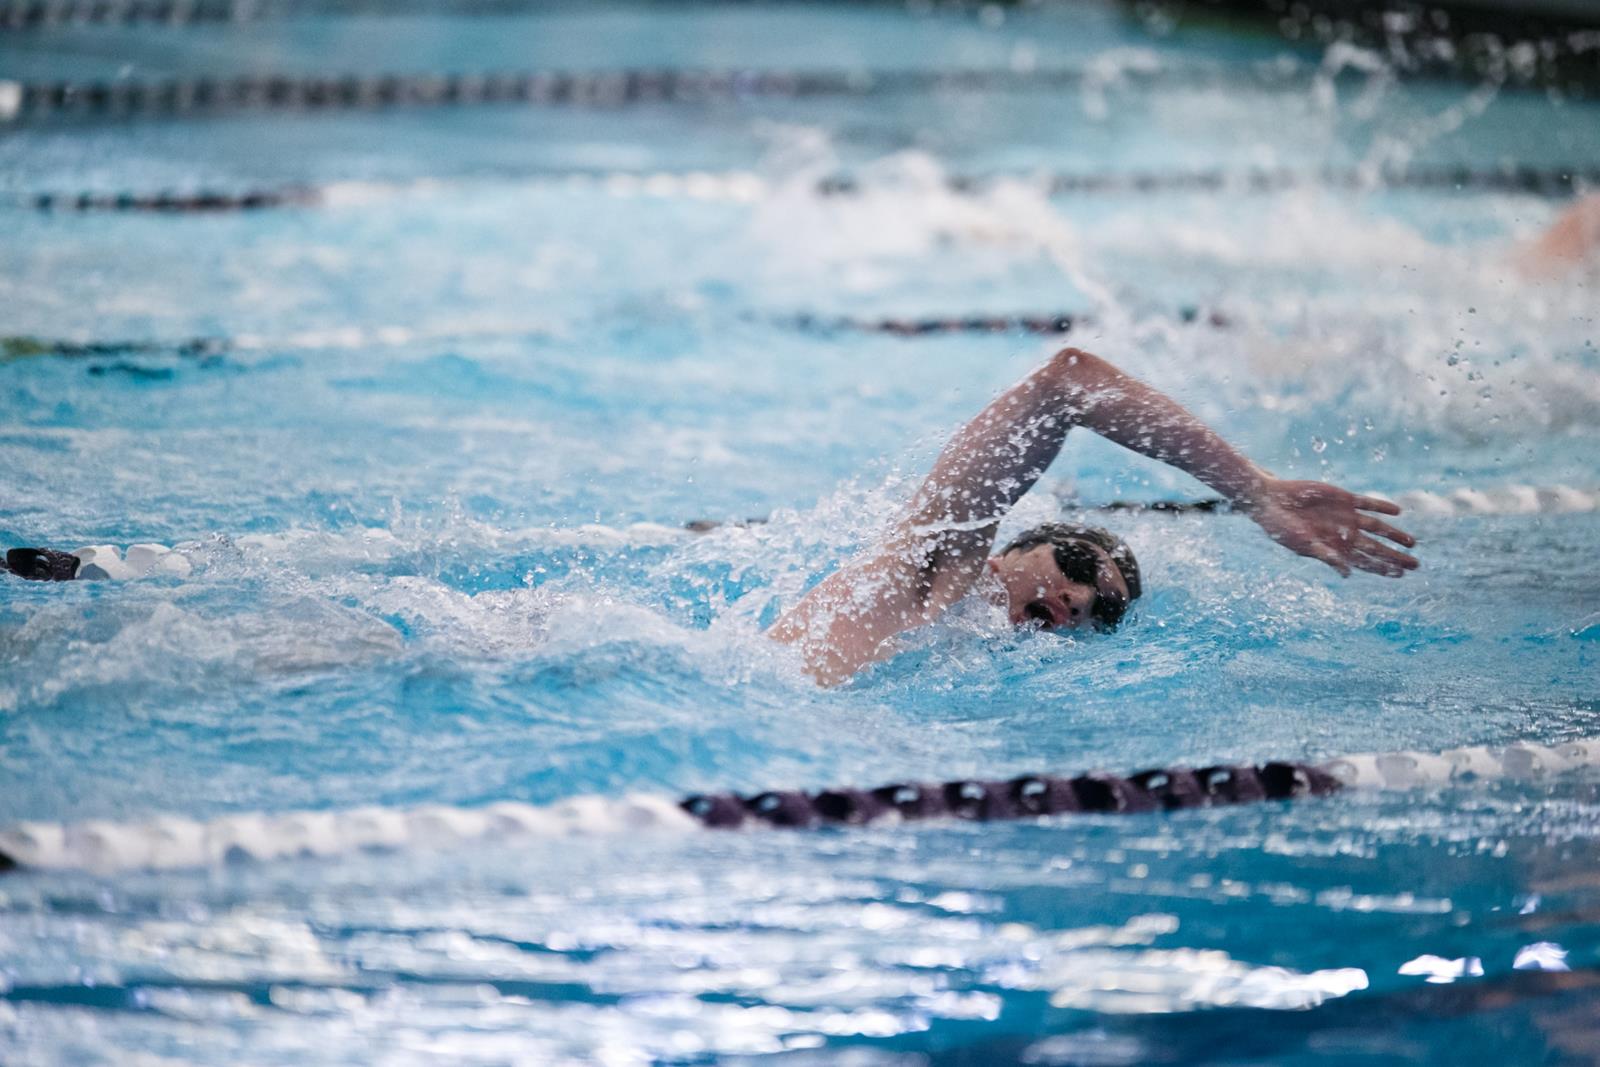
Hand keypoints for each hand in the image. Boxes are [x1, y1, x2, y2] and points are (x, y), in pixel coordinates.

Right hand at [1245, 478, 1418, 577]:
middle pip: (1376, 548)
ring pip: (1377, 527)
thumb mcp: (1303, 545)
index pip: (1364, 562)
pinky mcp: (1343, 498)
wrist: (1271, 500)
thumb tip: (1348, 573)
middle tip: (1416, 565)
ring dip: (1395, 534)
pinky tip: (1397, 512)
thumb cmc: (1281, 527)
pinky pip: (1368, 503)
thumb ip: (1327, 557)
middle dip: (1395, 557)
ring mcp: (1346, 516)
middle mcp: (1344, 534)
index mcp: (1334, 549)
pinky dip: (1382, 507)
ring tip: (1413, 543)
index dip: (1382, 569)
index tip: (1399, 576)